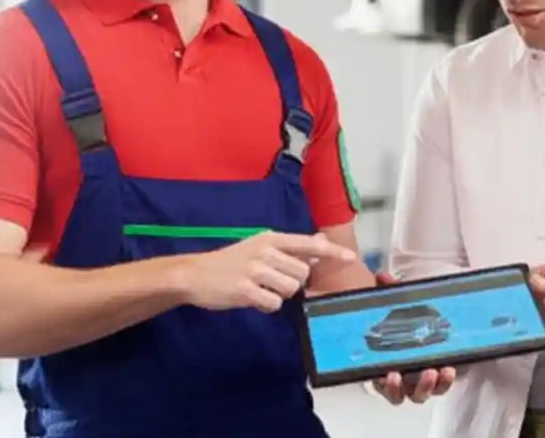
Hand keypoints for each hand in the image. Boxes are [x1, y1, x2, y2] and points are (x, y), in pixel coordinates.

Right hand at [181, 231, 354, 311]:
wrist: (195, 274)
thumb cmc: (230, 262)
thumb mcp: (259, 247)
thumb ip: (289, 248)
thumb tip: (319, 245)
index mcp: (270, 238)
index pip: (308, 244)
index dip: (331, 252)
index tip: (350, 258)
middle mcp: (265, 251)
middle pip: (302, 273)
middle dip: (293, 283)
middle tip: (272, 283)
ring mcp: (255, 270)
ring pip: (290, 289)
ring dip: (279, 295)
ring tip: (261, 289)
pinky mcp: (245, 289)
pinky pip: (273, 303)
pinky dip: (266, 305)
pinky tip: (253, 299)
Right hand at [368, 271, 457, 404]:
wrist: (428, 319)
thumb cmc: (404, 318)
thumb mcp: (396, 304)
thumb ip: (389, 292)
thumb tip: (382, 276)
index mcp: (385, 364)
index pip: (381, 382)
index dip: (385, 384)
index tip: (389, 375)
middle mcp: (402, 377)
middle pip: (402, 394)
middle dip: (406, 387)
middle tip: (417, 374)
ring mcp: (420, 378)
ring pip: (422, 393)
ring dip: (430, 386)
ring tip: (438, 371)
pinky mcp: (440, 376)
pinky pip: (442, 384)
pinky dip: (446, 380)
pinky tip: (450, 369)